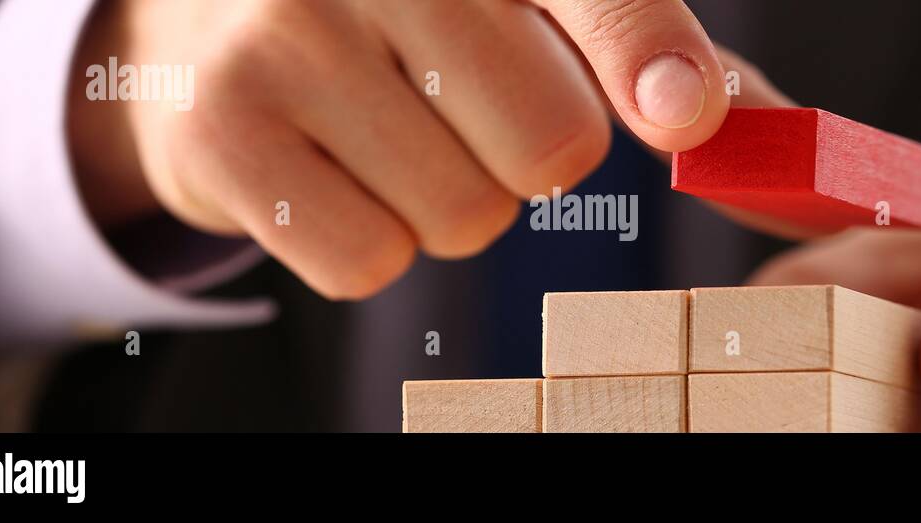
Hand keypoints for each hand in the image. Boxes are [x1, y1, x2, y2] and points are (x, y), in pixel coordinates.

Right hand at [68, 0, 738, 298]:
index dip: (643, 56)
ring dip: (445, 205)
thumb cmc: (398, 19)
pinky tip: (325, 169)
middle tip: (454, 106)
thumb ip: (623, 42)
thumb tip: (712, 114)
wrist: (208, 25)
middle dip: (524, 158)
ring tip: (377, 129)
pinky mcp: (221, 131)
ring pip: (466, 218)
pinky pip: (370, 262)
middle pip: (551, 147)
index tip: (679, 115)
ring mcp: (286, 38)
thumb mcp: (514, 1)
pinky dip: (370, 243)